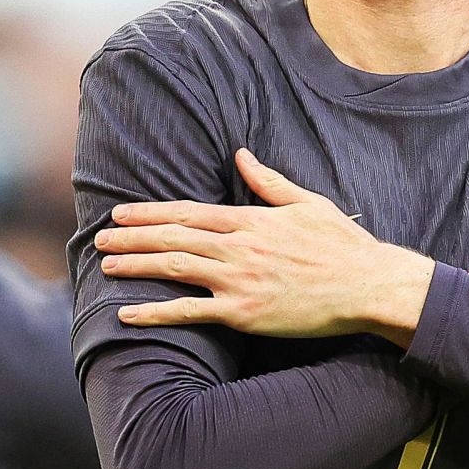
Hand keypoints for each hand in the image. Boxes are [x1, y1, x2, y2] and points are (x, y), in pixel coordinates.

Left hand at [96, 148, 433, 342]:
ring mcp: (239, 281)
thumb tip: (241, 155)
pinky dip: (156, 312)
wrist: (369, 285)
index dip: (151, 212)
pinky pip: (190, 313)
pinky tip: (128, 313)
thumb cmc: (343, 246)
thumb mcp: (308, 203)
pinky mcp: (244, 313)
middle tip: (99, 238)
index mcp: (252, 220)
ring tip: (106, 266)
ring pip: (175, 268)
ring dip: (136, 266)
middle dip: (132, 237)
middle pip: (173, 237)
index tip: (122, 214)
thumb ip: (269, 182)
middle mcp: (239, 247)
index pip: (188, 213)